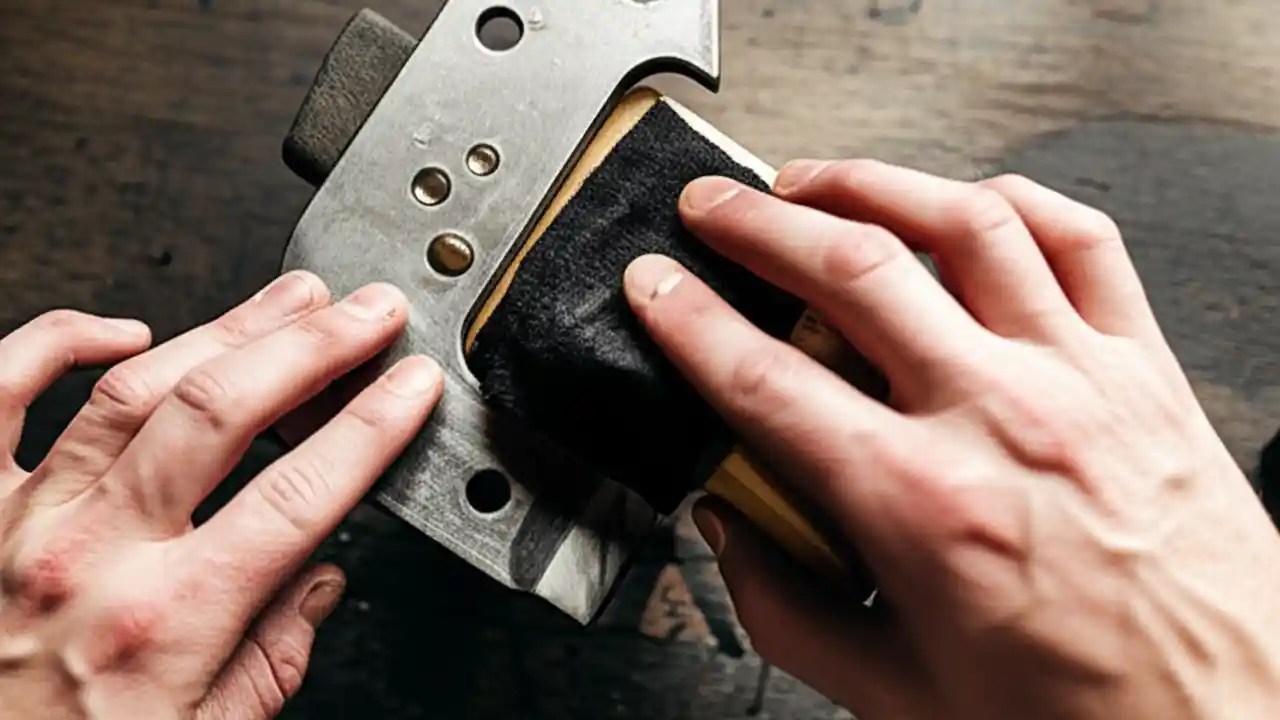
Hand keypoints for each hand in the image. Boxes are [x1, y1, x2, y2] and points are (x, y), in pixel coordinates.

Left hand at [0, 275, 441, 718]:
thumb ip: (273, 655)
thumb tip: (318, 582)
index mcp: (167, 622)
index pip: (299, 495)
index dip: (371, 426)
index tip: (411, 385)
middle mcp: (91, 557)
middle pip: (220, 411)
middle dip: (312, 347)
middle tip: (365, 313)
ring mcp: (23, 520)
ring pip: (134, 387)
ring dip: (225, 328)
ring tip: (288, 302)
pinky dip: (55, 343)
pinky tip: (120, 332)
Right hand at [624, 160, 1279, 718]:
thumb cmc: (1077, 717)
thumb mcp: (890, 690)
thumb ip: (782, 607)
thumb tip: (728, 528)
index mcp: (922, 506)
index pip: (765, 379)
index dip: (687, 319)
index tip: (656, 285)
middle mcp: (1001, 420)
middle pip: (851, 270)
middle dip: (757, 223)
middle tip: (713, 207)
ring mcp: (1079, 378)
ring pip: (964, 225)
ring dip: (872, 185)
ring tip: (814, 180)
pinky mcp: (1144, 368)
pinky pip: (1079, 240)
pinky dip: (1010, 200)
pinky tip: (962, 201)